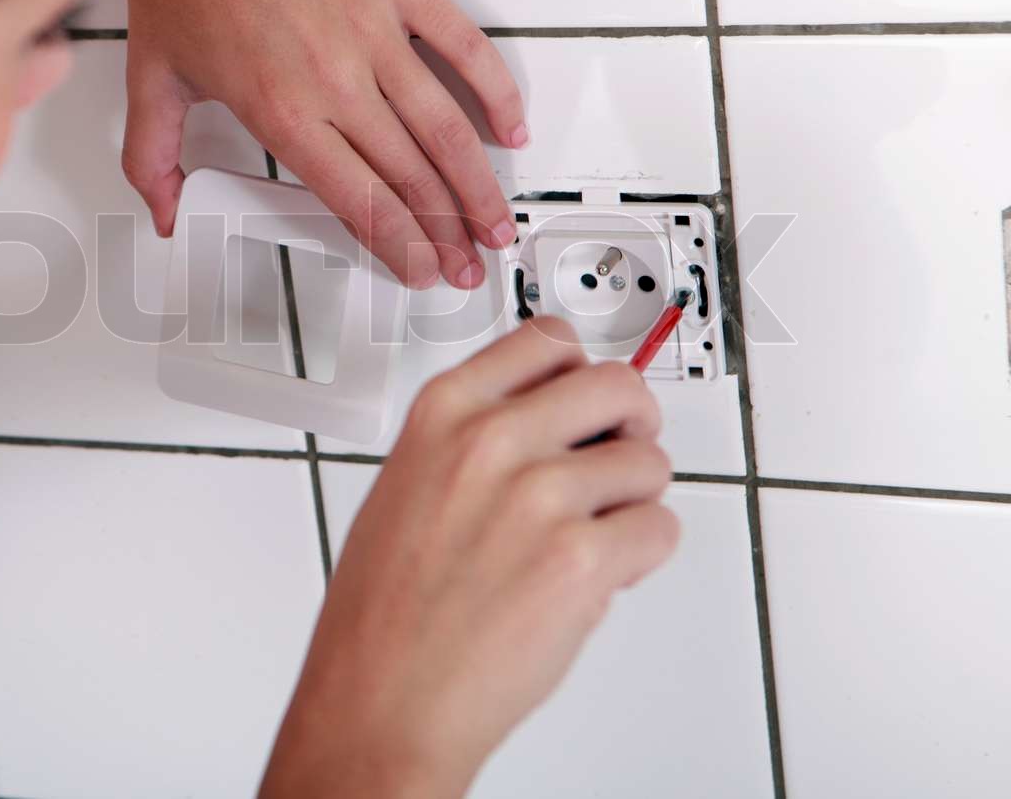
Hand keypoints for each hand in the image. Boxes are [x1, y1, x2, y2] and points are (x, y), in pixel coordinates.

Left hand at [115, 0, 526, 290]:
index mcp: (280, 110)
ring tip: (497, 219)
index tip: (420, 270)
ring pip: (446, 126)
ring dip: (478, 184)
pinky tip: (509, 125)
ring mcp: (372, 27)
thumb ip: (153, 158)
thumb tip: (163, 208)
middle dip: (449, 234)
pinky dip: (494, 90)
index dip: (400, 248)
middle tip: (469, 263)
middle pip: (412, 176)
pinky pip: (462, 45)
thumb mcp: (152, 76)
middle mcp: (333, 76)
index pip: (359, 202)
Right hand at [260, 318, 677, 798]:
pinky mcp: (583, 558)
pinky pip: (659, 529)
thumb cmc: (383, 613)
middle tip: (620, 455)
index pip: (546, 340)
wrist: (381, 699)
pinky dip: (642, 556)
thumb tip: (544, 424)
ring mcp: (541, 495)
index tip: (588, 387)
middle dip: (631, 424)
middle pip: (616, 386)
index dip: (580, 369)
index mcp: (443, 413)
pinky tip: (598, 576)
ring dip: (634, 500)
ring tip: (592, 537)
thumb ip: (469, 441)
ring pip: (648, 462)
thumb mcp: (404, 486)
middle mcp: (493, 440)